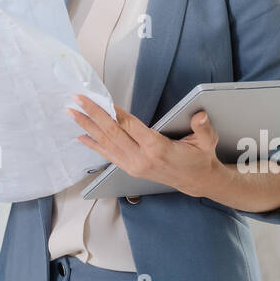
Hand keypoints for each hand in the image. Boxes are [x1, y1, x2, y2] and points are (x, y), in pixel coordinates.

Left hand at [67, 96, 221, 198]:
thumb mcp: (207, 141)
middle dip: (92, 115)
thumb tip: (201, 115)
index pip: (130, 126)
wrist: (196, 181)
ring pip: (106, 144)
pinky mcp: (130, 169)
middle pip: (112, 133)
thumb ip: (203, 128)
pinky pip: (107, 155)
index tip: (99, 99)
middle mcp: (141, 158)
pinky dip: (93, 144)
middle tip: (77, 101)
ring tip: (72, 113)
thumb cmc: (200, 158)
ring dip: (87, 127)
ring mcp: (133, 165)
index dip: (113, 112)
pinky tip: (80, 136)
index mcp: (157, 149)